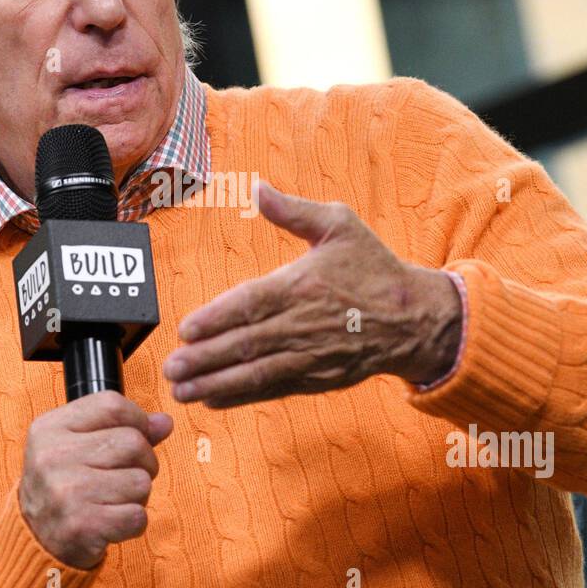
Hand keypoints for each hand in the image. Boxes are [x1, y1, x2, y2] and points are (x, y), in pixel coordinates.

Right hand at [18, 391, 172, 569]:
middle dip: (143, 462)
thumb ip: (124, 428)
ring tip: (113, 501)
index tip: (133, 437)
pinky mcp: (81, 526)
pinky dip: (133, 523)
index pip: (112, 405)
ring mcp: (66, 492)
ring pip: (141, 481)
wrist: (36, 540)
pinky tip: (111, 522)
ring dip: (138, 495)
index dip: (136, 420)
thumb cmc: (66, 484)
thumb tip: (165, 422)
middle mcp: (53, 456)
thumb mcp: (81, 445)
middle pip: (133, 443)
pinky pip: (138, 516)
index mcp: (50, 428)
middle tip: (123, 478)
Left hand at [163, 180, 460, 407]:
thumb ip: (294, 210)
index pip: (251, 303)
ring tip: (182, 390)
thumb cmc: (374, 268)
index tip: (186, 329)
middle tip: (171, 367)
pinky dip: (242, 396)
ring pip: (256, 372)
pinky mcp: (317, 378)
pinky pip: (274, 388)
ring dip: (216, 383)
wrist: (415, 318)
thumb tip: (259, 188)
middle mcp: (303, 324)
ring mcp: (310, 355)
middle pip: (247, 344)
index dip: (217, 319)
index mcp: (303, 285)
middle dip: (205, 358)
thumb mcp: (340, 225)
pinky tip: (214, 399)